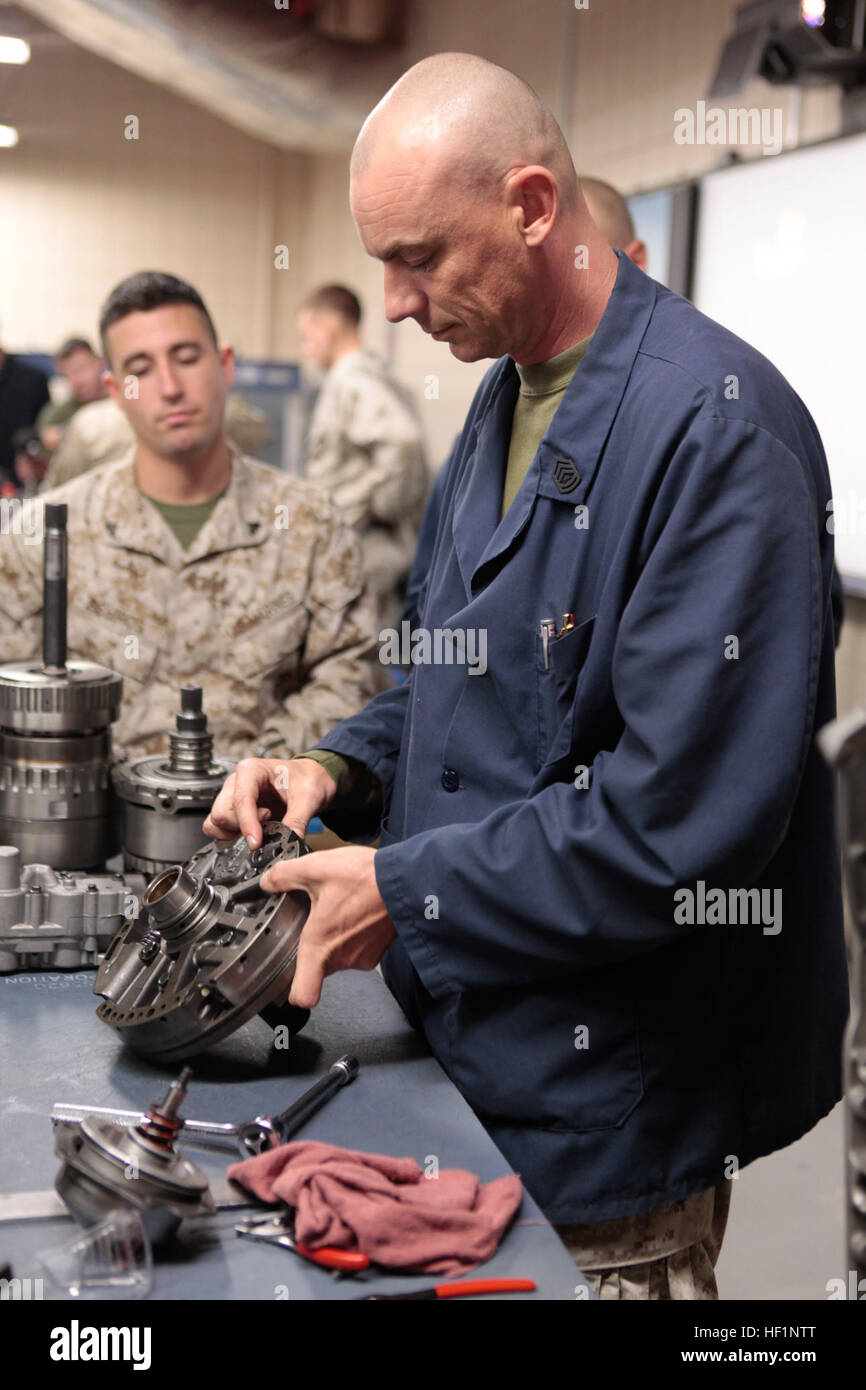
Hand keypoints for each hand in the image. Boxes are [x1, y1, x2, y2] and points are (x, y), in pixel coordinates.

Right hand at [202, 757, 336, 845]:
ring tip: (262, 826)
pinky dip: (232, 837)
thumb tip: (290, 840)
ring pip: (216, 822)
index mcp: (251, 770)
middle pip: (221, 812)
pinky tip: (255, 832)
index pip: (240, 799)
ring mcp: (232, 797)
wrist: (310, 780)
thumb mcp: (308, 797)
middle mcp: (236, 782)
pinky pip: (219, 828)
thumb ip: (298, 820)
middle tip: (268, 825)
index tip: (256, 842)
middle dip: (242, 827)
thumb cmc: (307, 779)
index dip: (247, 824)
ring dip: (235, 833)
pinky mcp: (234, 812)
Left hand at [260, 846, 395, 1007]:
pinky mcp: (378, 952)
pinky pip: (357, 949)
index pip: (303, 995)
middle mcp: (341, 958)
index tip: (287, 982)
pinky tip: (357, 911)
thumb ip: (284, 876)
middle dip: (314, 944)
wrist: (407, 880)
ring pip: (338, 956)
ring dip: (336, 938)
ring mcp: (361, 957)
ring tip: (341, 908)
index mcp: (319, 945)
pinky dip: (355, 935)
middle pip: (317, 966)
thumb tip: (268, 881)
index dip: (292, 992)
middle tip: (317, 918)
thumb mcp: (315, 868)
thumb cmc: (366, 879)